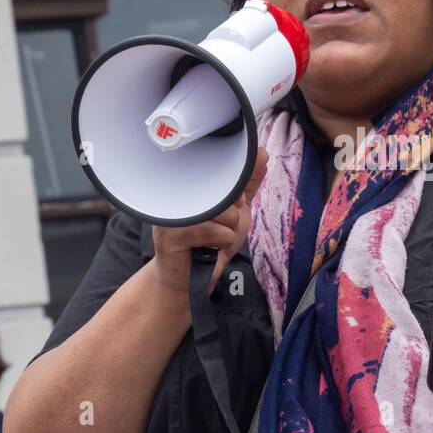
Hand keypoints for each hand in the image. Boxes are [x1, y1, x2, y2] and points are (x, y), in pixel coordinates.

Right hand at [150, 146, 269, 295]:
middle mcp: (176, 191)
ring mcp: (172, 212)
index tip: (227, 205)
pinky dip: (222, 242)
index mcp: (188, 181)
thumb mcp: (234, 208)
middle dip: (232, 213)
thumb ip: (247, 182)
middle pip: (227, 190)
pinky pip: (217, 231)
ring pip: (225, 212)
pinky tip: (207, 247)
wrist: (188, 279)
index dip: (234, 191)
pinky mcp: (171, 234)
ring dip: (227, 230)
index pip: (221, 169)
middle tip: (216, 224)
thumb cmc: (208, 241)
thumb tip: (261, 153)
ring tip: (210, 237)